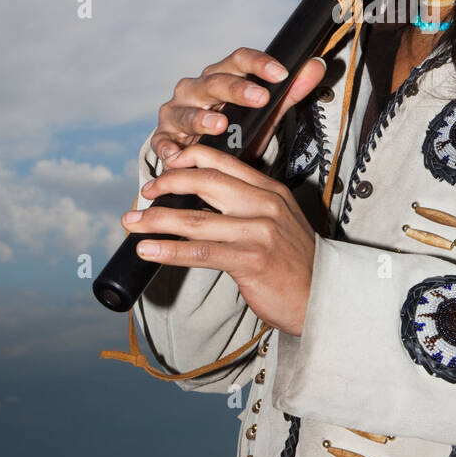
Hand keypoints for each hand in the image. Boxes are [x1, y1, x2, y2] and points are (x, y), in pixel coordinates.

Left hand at [122, 144, 316, 335]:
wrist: (323, 297)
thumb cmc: (294, 263)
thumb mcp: (278, 221)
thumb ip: (248, 206)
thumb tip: (199, 201)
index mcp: (271, 190)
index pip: (224, 162)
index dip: (189, 159)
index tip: (165, 166)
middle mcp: (265, 205)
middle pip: (205, 182)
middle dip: (167, 184)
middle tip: (145, 193)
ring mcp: (258, 232)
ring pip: (195, 219)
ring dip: (156, 220)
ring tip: (132, 223)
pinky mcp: (250, 260)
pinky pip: (199, 252)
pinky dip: (168, 250)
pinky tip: (147, 250)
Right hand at [151, 46, 326, 166]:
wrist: (203, 155)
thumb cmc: (235, 128)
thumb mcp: (264, 112)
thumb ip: (289, 91)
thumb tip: (317, 65)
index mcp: (221, 76)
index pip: (239, 60)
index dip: (259, 63)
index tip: (282, 72)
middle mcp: (195, 89)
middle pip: (214, 82)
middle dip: (237, 89)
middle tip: (260, 98)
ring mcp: (176, 112)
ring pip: (186, 111)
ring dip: (202, 118)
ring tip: (220, 125)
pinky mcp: (163, 137)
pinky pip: (162, 142)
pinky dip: (168, 147)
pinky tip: (176, 154)